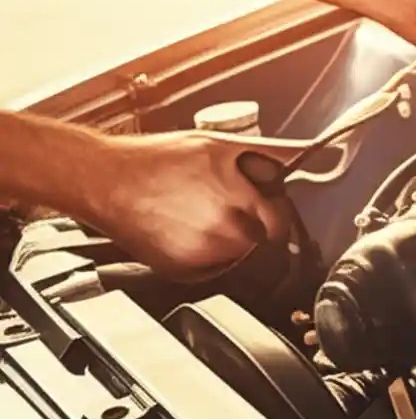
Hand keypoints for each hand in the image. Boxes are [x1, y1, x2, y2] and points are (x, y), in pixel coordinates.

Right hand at [85, 131, 294, 279]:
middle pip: (263, 242)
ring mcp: (202, 258)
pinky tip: (189, 229)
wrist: (104, 181)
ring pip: (240, 257)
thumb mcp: (220, 146)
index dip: (275, 211)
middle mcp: (223, 235)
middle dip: (254, 224)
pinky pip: (214, 269)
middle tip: (229, 203)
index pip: (282, 223)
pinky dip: (210, 254)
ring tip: (204, 212)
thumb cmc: (156, 160)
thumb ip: (271, 153)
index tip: (264, 203)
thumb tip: (308, 152)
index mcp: (238, 202)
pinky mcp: (181, 272)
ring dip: (233, 240)